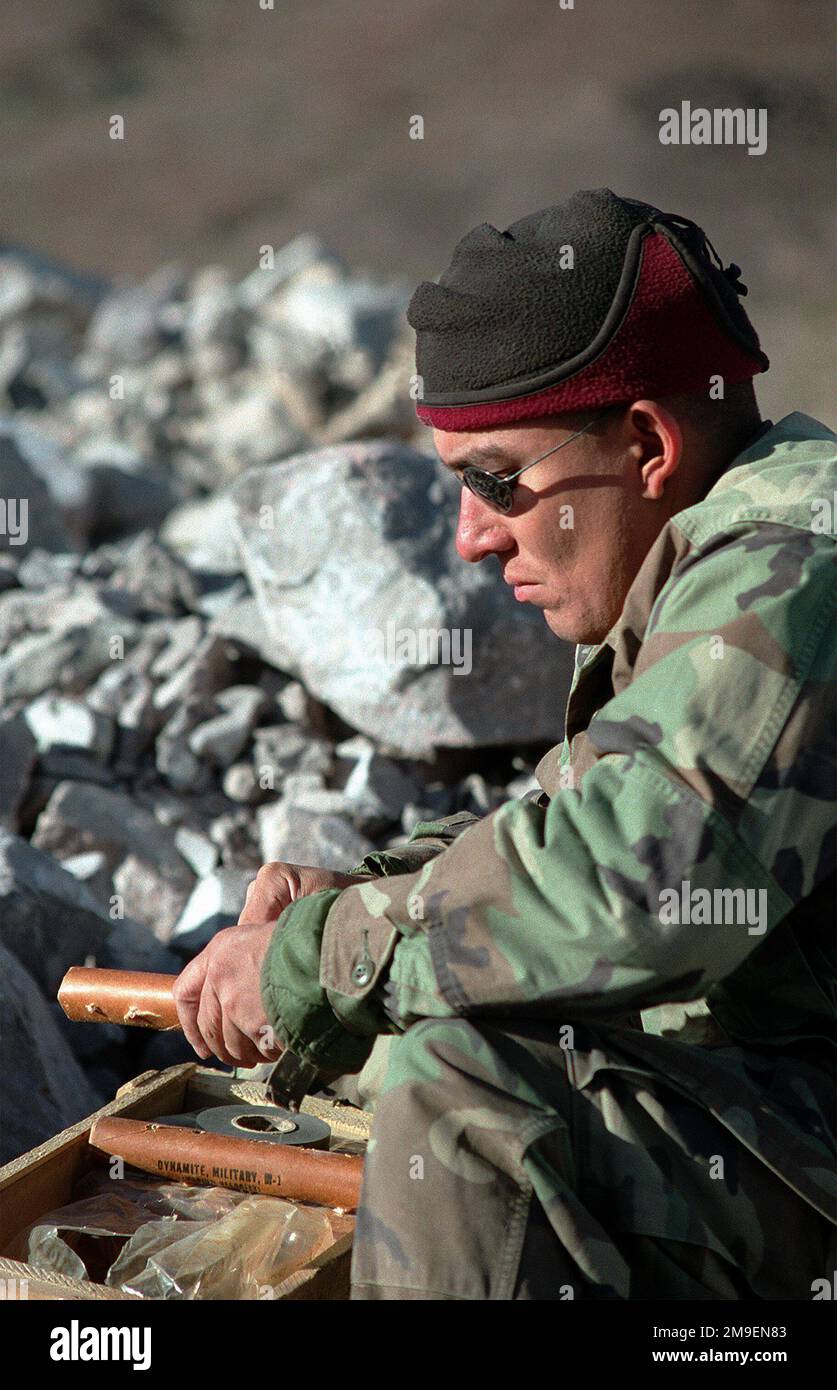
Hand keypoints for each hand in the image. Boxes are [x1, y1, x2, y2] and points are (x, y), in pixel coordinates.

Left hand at [172, 862, 372, 1066]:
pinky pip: (254, 1049)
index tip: (199, 1039)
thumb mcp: (267, 934)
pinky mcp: (251, 1022)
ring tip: (263, 1053)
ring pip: (229, 1043)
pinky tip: (279, 1049)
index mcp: (220, 949)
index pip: (184, 990)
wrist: (328, 947)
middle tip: (237, 1056)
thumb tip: (233, 993)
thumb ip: (244, 961)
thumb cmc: (308, 937)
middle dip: (221, 1046)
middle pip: (208, 1024)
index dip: (189, 1021)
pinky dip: (266, 1055)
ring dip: (245, 1054)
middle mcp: (220, 974)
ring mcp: (233, 1000)